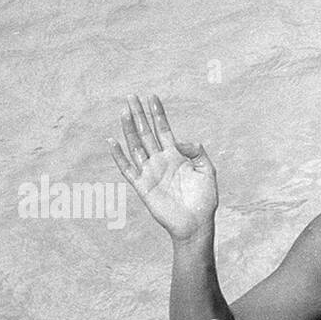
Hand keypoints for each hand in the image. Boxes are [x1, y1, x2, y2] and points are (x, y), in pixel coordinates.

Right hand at [109, 94, 217, 240]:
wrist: (196, 223)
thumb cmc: (204, 199)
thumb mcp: (208, 171)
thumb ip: (197, 152)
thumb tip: (180, 141)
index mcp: (176, 156)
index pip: (163, 129)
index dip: (158, 114)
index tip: (152, 96)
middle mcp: (160, 161)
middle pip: (146, 133)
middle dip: (139, 115)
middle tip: (131, 96)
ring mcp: (150, 172)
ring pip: (136, 145)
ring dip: (129, 128)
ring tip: (124, 110)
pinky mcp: (143, 186)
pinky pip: (127, 169)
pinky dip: (119, 156)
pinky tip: (112, 141)